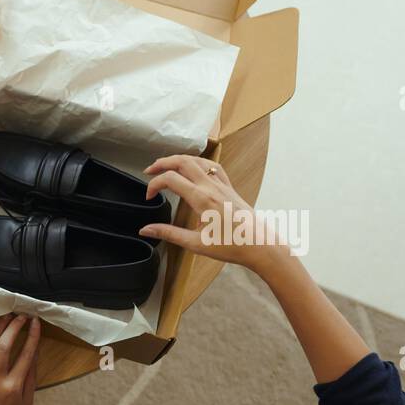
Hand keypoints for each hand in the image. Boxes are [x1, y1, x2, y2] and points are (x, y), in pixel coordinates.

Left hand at [0, 314, 41, 404]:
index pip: (26, 354)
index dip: (33, 335)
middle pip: (5, 345)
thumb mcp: (27, 402)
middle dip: (14, 326)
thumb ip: (31, 376)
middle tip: (21, 315)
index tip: (36, 323)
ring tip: (6, 317)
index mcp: (14, 387)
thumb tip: (34, 352)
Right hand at [139, 154, 289, 272]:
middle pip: (184, 162)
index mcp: (202, 199)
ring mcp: (222, 185)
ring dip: (179, 159)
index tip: (148, 197)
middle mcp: (212, 187)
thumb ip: (168, 233)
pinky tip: (194, 168)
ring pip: (198, 160)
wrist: (259, 244)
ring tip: (166, 165)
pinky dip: (198, 163)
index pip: (171, 179)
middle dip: (163, 163)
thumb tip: (146, 230)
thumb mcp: (195, 243)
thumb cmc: (231, 245)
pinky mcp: (229, 188)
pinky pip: (213, 167)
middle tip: (149, 170)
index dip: (154, 184)